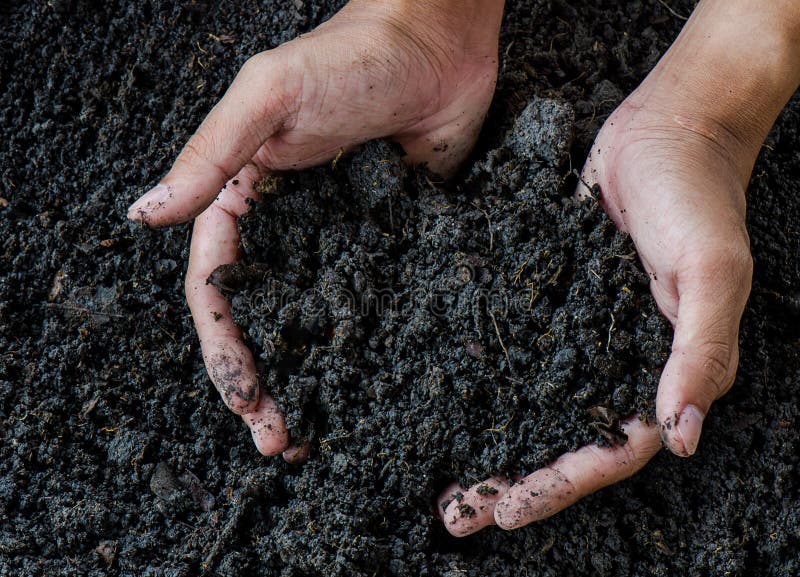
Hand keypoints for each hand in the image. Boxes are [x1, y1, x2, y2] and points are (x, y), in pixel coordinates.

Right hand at [127, 0, 503, 456]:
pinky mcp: (389, 243)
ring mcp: (340, 241)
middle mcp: (289, 230)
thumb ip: (210, 157)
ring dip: (312, 380)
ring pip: (315, 324)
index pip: (218, 291)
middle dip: (262, 383)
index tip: (245, 401)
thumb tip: (142, 214)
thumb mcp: (269, 96)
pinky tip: (374, 387)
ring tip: (318, 434)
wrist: (439, 43)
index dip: (225, 350)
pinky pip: (372, 304)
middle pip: (265, 320)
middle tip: (278, 442)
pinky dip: (366, 349)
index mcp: (244, 201)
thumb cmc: (350, 56)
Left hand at [441, 0, 799, 534]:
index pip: (613, 450)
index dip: (562, 484)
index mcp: (664, 370)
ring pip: (535, 405)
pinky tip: (448, 398)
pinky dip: (487, 383)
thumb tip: (681, 436)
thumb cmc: (697, 196)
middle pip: (564, 439)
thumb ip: (701, 350)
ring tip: (443, 478)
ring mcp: (582, 333)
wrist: (664, 128)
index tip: (507, 509)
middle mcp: (619, 362)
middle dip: (515, 482)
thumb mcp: (713, 270)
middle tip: (456, 515)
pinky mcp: (552, 299)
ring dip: (493, 443)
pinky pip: (518, 352)